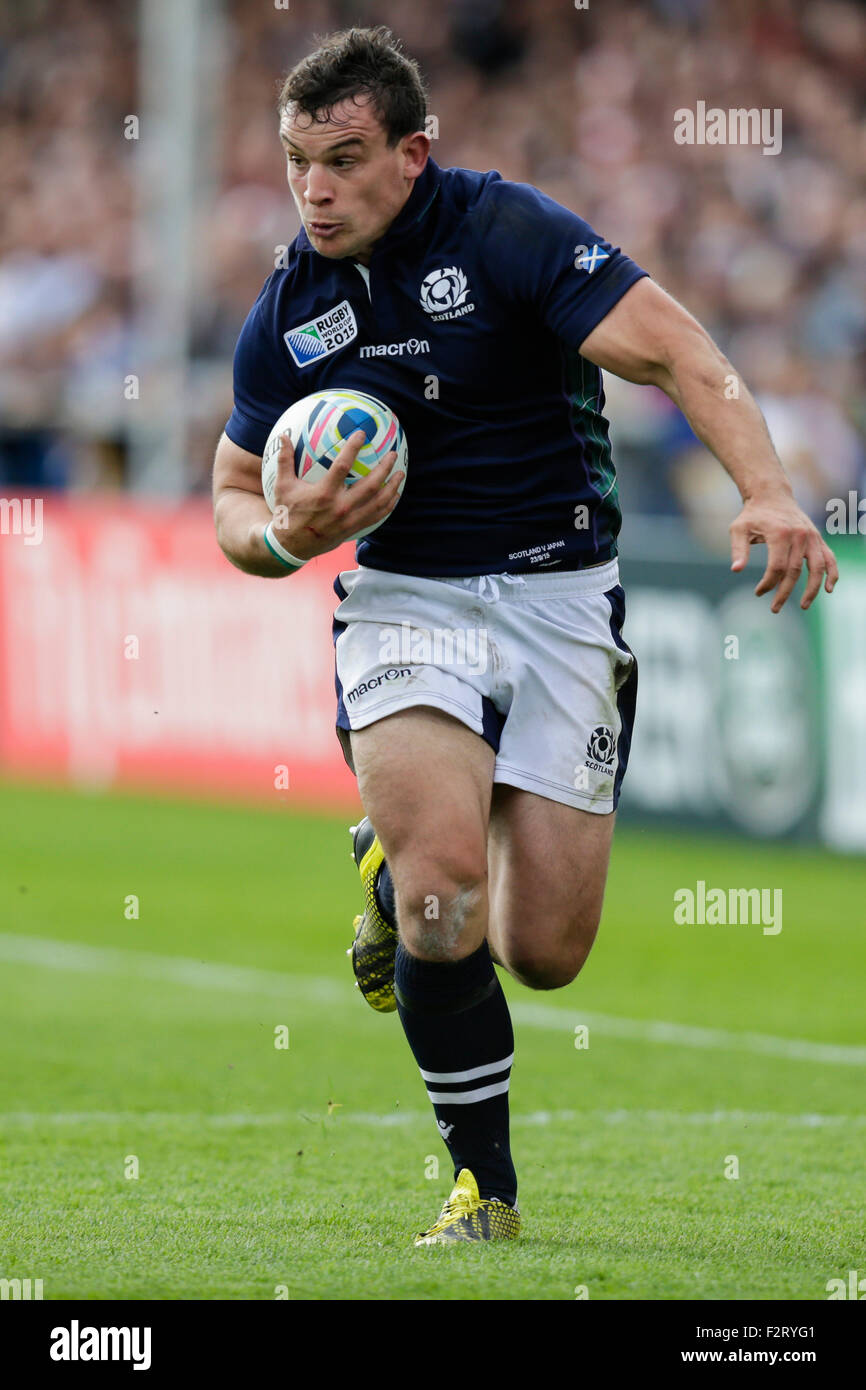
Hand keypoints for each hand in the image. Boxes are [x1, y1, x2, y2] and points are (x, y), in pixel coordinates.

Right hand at [270, 429, 402, 560]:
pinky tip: (394, 496)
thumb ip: (285, 461)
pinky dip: (388, 506)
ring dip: (392, 487)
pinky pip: (376, 517)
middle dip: (385, 468)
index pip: (343, 466)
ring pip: (378, 502)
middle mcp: (340, 507)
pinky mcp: (353, 529)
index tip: (361, 434)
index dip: (353, 448)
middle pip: (371, 484)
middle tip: (392, 454)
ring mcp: (349, 520)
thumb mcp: (283, 486)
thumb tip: (283, 436)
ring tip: (401, 474)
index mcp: (324, 493)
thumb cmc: (287, 513)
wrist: (291, 546)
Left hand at [729, 491, 838, 611]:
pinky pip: (829, 558)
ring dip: (812, 589)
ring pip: (817, 568)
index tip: (758, 593)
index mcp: (780, 533)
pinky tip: (829, 589)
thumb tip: (736, 570)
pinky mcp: (818, 538)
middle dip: (784, 592)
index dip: (768, 584)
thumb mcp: (738, 529)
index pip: (777, 567)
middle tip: (774, 609)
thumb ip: (738, 549)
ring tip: (804, 606)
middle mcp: (799, 535)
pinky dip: (832, 574)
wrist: (772, 495)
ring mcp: (811, 537)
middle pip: (795, 571)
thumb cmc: (752, 515)